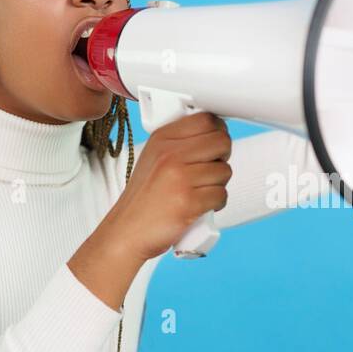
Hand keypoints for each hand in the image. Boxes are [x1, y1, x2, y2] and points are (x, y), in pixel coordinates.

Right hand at [100, 112, 232, 261]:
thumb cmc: (144, 200)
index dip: (217, 132)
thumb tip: (214, 133)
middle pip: (222, 141)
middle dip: (222, 158)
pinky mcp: (189, 201)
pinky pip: (221, 194)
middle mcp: (170, 154)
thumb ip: (180, 143)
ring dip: (218, 184)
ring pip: (225, 170)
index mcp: (162, 139)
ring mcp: (180, 177)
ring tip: (200, 191)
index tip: (214, 144)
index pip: (206, 119)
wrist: (128, 232)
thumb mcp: (154, 158)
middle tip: (210, 169)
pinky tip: (200, 205)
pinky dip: (216, 203)